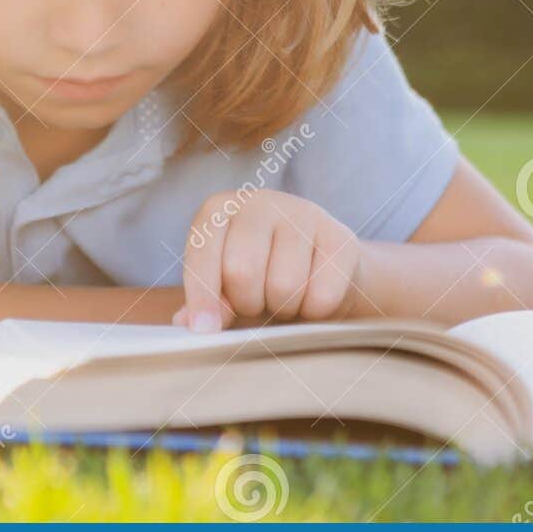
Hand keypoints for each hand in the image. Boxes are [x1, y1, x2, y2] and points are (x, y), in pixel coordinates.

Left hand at [172, 188, 369, 332]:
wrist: (321, 268)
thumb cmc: (259, 276)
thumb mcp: (223, 285)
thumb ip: (205, 301)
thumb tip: (191, 322)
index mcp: (218, 210)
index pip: (203, 254)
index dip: (203, 297)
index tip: (206, 330)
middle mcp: (259, 201)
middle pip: (242, 271)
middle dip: (248, 303)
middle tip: (256, 305)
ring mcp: (303, 213)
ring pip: (284, 286)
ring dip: (282, 309)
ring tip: (283, 298)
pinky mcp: (341, 237)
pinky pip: (322, 296)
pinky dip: (314, 313)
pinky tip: (312, 298)